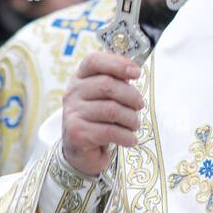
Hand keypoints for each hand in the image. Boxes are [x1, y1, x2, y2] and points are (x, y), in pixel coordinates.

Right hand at [61, 52, 144, 176]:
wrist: (82, 151)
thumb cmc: (99, 120)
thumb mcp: (107, 98)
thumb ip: (117, 83)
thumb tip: (134, 70)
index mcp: (79, 78)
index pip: (94, 61)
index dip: (117, 63)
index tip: (137, 72)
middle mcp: (72, 93)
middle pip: (107, 85)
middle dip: (131, 96)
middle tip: (140, 106)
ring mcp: (72, 113)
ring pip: (111, 110)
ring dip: (131, 119)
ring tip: (135, 125)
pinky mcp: (77, 133)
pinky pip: (109, 131)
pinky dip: (126, 136)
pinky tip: (131, 139)